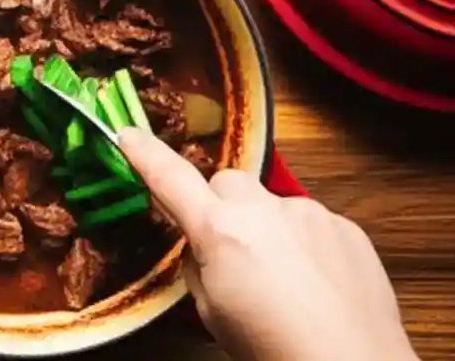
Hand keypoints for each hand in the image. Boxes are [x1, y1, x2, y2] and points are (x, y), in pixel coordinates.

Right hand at [119, 127, 415, 360]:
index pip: (170, 178)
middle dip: (222, 207)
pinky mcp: (346, 228)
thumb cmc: (273, 348)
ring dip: (268, 230)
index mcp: (220, 231)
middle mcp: (264, 210)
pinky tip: (315, 285)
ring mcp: (310, 214)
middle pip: (228, 184)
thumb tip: (201, 247)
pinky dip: (305, 245)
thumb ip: (198, 266)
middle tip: (230, 252)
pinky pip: (311, 223)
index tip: (128, 135)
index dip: (145, 155)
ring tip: (283, 282)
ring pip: (272, 205)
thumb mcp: (211, 313)